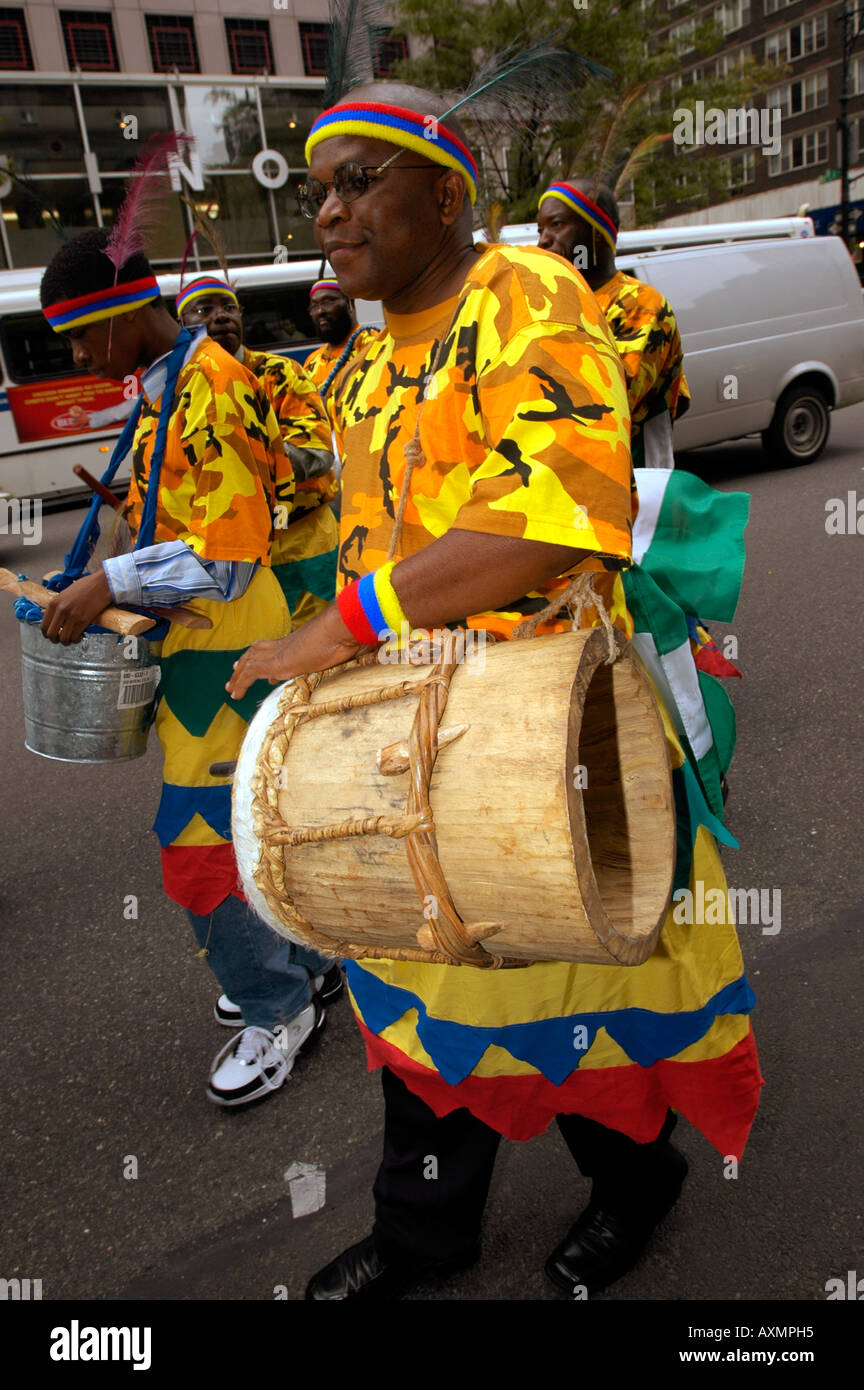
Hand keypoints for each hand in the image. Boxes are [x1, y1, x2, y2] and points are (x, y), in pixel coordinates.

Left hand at [40, 569, 112, 644]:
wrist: (101, 584)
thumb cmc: (85, 587)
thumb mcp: (64, 593)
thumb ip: (55, 605)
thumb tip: (42, 613)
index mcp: (54, 602)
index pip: (43, 625)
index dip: (46, 634)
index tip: (52, 635)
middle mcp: (61, 610)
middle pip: (51, 634)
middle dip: (55, 640)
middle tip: (61, 639)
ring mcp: (72, 615)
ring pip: (63, 638)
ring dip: (67, 641)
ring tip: (72, 638)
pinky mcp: (84, 620)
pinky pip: (75, 636)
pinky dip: (77, 639)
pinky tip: (80, 635)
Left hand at [226, 601, 364, 699]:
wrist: (342, 628)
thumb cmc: (347, 634)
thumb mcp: (343, 647)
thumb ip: (341, 650)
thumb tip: (356, 651)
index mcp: (300, 641)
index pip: (277, 647)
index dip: (267, 656)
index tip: (263, 669)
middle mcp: (287, 644)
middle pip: (258, 650)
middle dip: (247, 661)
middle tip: (236, 670)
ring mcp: (280, 652)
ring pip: (250, 662)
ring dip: (239, 675)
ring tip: (231, 688)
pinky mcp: (275, 662)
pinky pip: (251, 673)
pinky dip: (241, 682)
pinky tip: (236, 693)